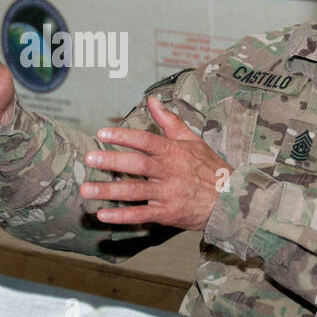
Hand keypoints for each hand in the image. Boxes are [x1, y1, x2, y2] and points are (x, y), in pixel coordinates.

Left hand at [79, 98, 229, 231]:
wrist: (230, 201)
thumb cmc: (210, 168)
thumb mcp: (193, 140)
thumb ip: (170, 121)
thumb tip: (152, 100)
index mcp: (174, 152)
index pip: (146, 141)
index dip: (124, 136)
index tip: (102, 133)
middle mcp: (170, 172)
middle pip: (137, 165)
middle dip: (111, 161)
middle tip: (89, 158)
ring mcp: (168, 194)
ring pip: (135, 191)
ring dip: (109, 191)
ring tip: (86, 189)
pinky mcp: (167, 214)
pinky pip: (141, 215)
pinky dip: (122, 216)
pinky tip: (102, 215)